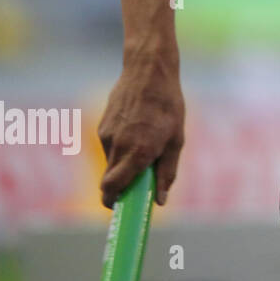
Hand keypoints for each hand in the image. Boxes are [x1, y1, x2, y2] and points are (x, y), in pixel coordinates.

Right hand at [98, 56, 184, 207]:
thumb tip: (160, 200)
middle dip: (118, 189)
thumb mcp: (177, 139)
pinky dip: (121, 148)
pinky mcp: (102, 126)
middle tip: (135, 187)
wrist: (148, 71)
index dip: (113, 202)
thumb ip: (167, 171)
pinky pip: (110, 146)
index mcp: (138, 152)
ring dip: (123, 164)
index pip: (113, 188)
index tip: (120, 209)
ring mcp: (107, 136)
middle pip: (108, 181)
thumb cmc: (169, 105)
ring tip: (145, 145)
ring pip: (110, 163)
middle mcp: (118, 146)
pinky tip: (137, 130)